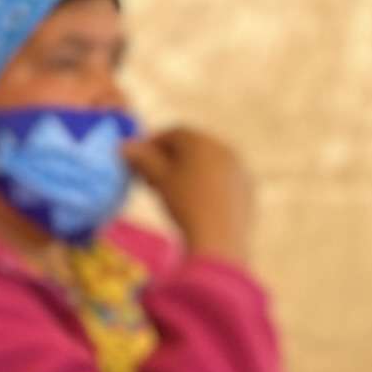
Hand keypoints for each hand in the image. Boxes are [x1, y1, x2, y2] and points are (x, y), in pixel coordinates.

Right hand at [127, 124, 254, 265]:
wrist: (220, 238)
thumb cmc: (185, 204)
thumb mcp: (159, 180)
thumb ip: (142, 160)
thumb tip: (124, 146)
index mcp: (202, 141)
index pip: (173, 133)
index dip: (152, 143)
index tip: (138, 159)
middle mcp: (224, 148)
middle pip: (192, 147)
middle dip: (170, 158)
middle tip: (152, 178)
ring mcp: (239, 168)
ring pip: (208, 163)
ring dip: (189, 171)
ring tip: (172, 193)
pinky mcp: (247, 189)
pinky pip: (222, 180)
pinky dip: (207, 185)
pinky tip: (196, 204)